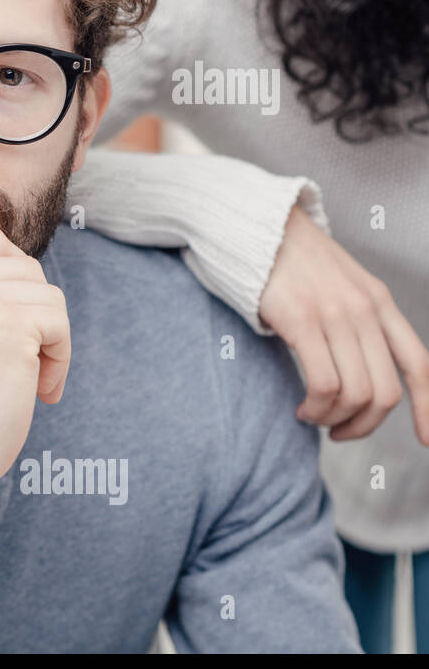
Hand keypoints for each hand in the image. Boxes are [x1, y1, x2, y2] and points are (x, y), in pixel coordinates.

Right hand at [0, 225, 70, 488]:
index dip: (11, 280)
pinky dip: (60, 359)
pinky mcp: (12, 323)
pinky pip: (59, 322)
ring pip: (48, 295)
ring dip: (50, 341)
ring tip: (29, 377)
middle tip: (20, 356)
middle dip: (34, 311)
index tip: (4, 328)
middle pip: (26, 266)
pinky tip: (39, 389)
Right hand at [260, 204, 428, 442]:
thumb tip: (362, 369)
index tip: (427, 441)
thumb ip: (357, 320)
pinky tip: (302, 407)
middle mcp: (365, 310)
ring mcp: (335, 314)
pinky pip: (325, 383)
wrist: (256, 227)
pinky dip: (317, 407)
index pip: (420, 365)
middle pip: (385, 392)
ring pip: (356, 394)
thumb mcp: (339, 287)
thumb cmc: (290, 264)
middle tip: (339, 432)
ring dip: (333, 419)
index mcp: (379, 303)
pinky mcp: (302, 320)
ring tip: (312, 416)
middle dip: (364, 425)